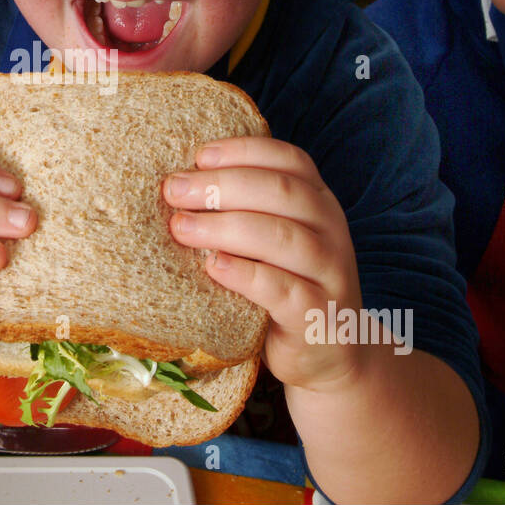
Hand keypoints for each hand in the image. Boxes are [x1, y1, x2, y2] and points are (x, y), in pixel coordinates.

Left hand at [162, 137, 363, 392]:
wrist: (328, 352)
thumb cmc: (284, 284)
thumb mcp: (272, 239)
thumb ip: (245, 209)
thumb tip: (179, 181)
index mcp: (317, 201)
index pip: (288, 160)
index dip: (243, 152)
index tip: (198, 156)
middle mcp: (331, 229)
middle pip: (281, 192)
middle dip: (222, 186)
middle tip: (174, 190)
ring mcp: (329, 272)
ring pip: (283, 238)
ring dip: (225, 227)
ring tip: (181, 228)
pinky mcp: (316, 315)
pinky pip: (283, 290)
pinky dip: (246, 275)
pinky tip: (213, 268)